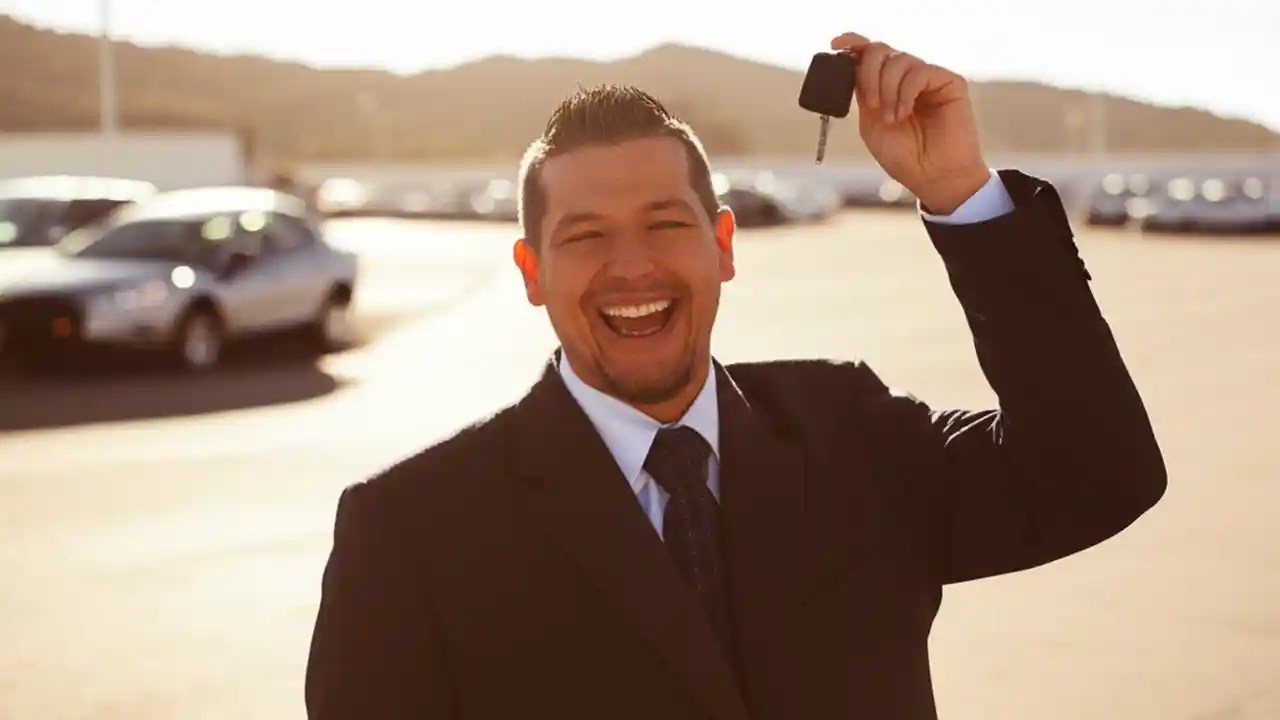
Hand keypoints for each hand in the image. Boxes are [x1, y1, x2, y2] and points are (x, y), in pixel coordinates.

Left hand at [830, 32, 989, 213]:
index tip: (836, 45)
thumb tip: (852, 66)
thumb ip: (862, 94)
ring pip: (898, 60)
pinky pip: (919, 71)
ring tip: (892, 119)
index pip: (869, 55)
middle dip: (869, 75)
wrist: (933, 178)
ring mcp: (928, 78)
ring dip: (887, 90)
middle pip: (880, 51)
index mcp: (886, 85)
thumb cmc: (904, 157)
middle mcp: (906, 77)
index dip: (852, 44)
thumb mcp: (871, 124)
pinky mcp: (949, 82)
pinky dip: (905, 92)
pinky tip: (905, 113)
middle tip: (871, 104)